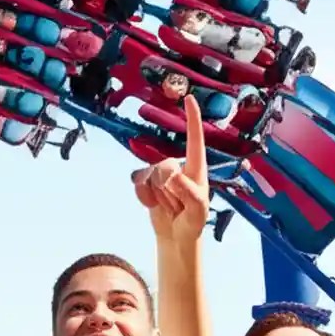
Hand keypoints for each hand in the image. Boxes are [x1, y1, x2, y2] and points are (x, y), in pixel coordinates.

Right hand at [131, 95, 210, 243]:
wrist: (176, 237)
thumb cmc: (193, 222)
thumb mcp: (196, 209)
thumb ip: (186, 190)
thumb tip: (168, 173)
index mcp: (196, 167)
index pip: (194, 139)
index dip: (192, 118)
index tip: (188, 98)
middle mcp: (178, 166)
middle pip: (164, 166)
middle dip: (168, 190)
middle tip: (178, 206)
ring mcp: (160, 174)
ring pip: (149, 175)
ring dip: (157, 196)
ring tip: (169, 207)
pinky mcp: (147, 183)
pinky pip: (138, 182)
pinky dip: (144, 197)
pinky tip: (153, 206)